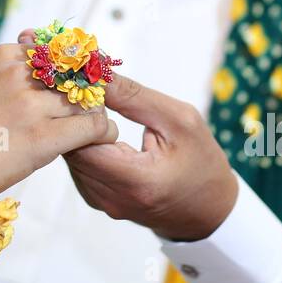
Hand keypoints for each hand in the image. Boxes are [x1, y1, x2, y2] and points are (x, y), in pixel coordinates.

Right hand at [0, 43, 117, 198]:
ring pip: (86, 100)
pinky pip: (91, 126)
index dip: (73, 70)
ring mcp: (30, 105)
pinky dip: (102, 132)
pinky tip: (101, 138)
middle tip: (89, 107)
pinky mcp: (42, 138)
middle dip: (86, 92)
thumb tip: (51, 69)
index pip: (58, 52)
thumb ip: (13, 74)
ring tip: (95, 126)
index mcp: (4, 55)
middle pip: (75, 75)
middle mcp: (18, 74)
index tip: (77, 85)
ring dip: (95, 113)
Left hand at [61, 69, 239, 241]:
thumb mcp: (179, 120)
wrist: (210, 208)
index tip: (93, 87)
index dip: (81, 111)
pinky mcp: (99, 202)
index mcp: (137, 180)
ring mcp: (104, 204)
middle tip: (89, 92)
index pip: (82, 141)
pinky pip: (79, 168)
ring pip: (71, 158)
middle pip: (71, 150)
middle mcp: (113, 199)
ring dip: (78, 132)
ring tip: (97, 110)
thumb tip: (95, 74)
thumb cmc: (201, 160)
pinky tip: (100, 133)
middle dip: (76, 118)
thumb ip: (134, 97)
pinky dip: (84, 147)